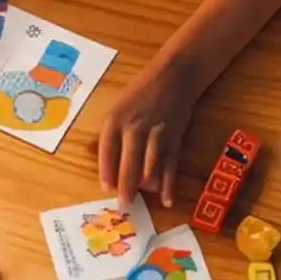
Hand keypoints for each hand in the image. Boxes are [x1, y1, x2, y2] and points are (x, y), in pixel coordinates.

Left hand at [98, 62, 198, 207]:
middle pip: (129, 163)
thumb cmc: (141, 93)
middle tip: (125, 203)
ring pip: (151, 166)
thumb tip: (110, 166)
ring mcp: (157, 133)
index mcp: (116, 119)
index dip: (107, 171)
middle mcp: (135, 127)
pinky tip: (167, 199)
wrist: (173, 76)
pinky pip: (171, 165)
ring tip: (141, 201)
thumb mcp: (119, 108)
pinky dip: (170, 184)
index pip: (108, 150)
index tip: (106, 188)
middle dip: (127, 186)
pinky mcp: (175, 137)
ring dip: (147, 186)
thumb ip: (114, 134)